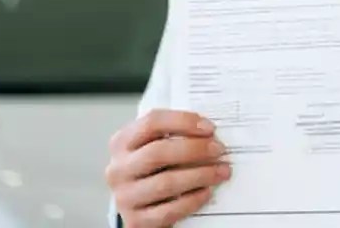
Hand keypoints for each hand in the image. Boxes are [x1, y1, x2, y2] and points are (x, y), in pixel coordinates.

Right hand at [105, 110, 231, 226]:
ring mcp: (125, 196)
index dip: (183, 121)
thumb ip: (173, 136)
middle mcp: (119, 169)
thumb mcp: (152, 147)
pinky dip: (192, 200)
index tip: (209, 127)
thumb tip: (208, 132)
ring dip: (200, 175)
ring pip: (166, 183)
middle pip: (158, 152)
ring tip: (221, 171)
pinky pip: (168, 211)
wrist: (137, 206)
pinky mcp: (136, 220)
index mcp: (122, 142)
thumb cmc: (150, 171)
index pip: (152, 122)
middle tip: (219, 149)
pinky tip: (206, 192)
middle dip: (195, 149)